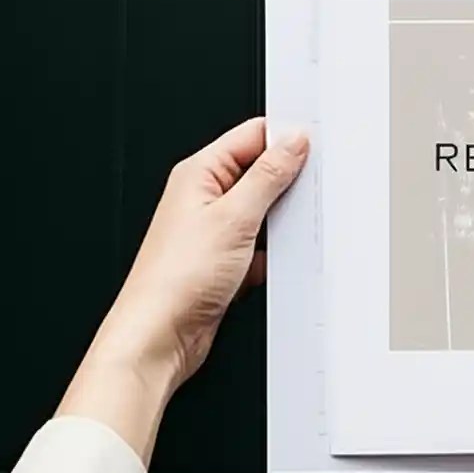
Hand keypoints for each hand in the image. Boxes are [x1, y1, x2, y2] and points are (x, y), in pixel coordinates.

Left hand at [56, 117, 308, 462]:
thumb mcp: (234, 217)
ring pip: (263, 211)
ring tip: (286, 234)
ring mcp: (215, 230)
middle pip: (260, 172)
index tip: (314, 149)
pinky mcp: (224, 259)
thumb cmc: (174, 279)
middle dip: (287, 183)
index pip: (252, 135)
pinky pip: (261, 245)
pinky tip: (274, 263)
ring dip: (280, 222)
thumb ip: (268, 176)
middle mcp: (204, 198)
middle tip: (308, 193)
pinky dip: (273, 252)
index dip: (285, 138)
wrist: (159, 337)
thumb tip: (292, 142)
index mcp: (199, 173)